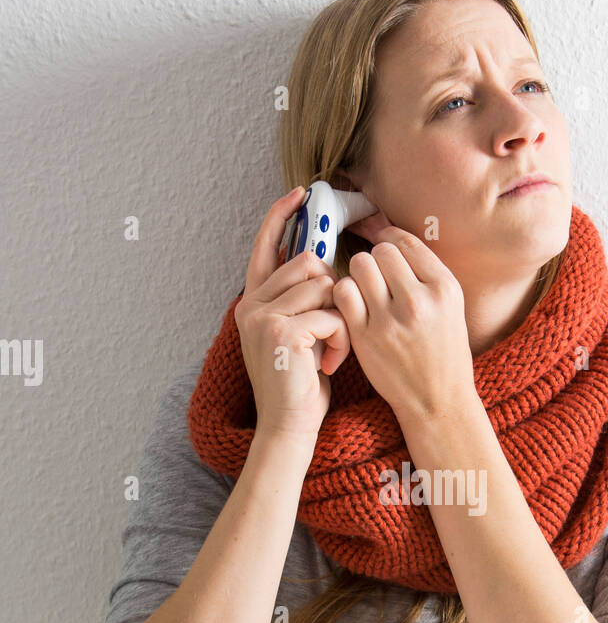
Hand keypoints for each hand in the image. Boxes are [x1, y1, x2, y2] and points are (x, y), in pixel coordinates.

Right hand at [235, 189, 350, 444]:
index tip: (298, 194)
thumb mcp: (296, 336)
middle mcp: (251, 306)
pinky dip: (341, 339)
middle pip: (309, 263)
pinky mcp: (282, 332)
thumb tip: (321, 262)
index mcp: (252, 304)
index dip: (279, 218)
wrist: (289, 428)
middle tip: (331, 330)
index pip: (265, 248)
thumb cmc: (301, 386)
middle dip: (333, 292)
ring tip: (331, 352)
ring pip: (324, 286)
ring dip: (341, 319)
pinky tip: (330, 364)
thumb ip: (298, 301)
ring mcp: (263, 318)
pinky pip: (331, 314)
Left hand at [332, 210, 475, 421]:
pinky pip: (343, 292)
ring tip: (366, 291)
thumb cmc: (443, 352)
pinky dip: (345, 294)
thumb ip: (426, 274)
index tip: (385, 249)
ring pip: (359, 266)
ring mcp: (390, 319)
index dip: (390, 240)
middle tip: (378, 278)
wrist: (437, 400)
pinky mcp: (365, 336)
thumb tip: (389, 235)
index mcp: (445, 289)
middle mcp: (419, 301)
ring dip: (359, 274)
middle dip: (376, 260)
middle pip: (381, 251)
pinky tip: (354, 305)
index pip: (406, 242)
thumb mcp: (451, 308)